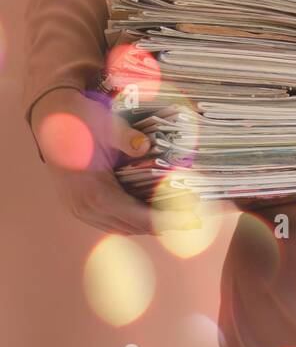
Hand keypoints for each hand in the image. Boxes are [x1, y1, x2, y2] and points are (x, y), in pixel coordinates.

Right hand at [31, 87, 201, 235]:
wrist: (51, 119)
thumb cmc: (80, 121)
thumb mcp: (105, 126)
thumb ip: (127, 139)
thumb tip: (146, 146)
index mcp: (94, 194)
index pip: (137, 217)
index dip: (165, 220)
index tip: (189, 219)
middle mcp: (86, 208)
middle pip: (131, 227)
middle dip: (162, 226)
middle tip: (192, 221)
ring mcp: (80, 209)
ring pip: (120, 227)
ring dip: (147, 226)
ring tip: (176, 221)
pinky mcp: (80, 205)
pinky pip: (110, 221)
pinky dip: (131, 220)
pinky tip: (148, 214)